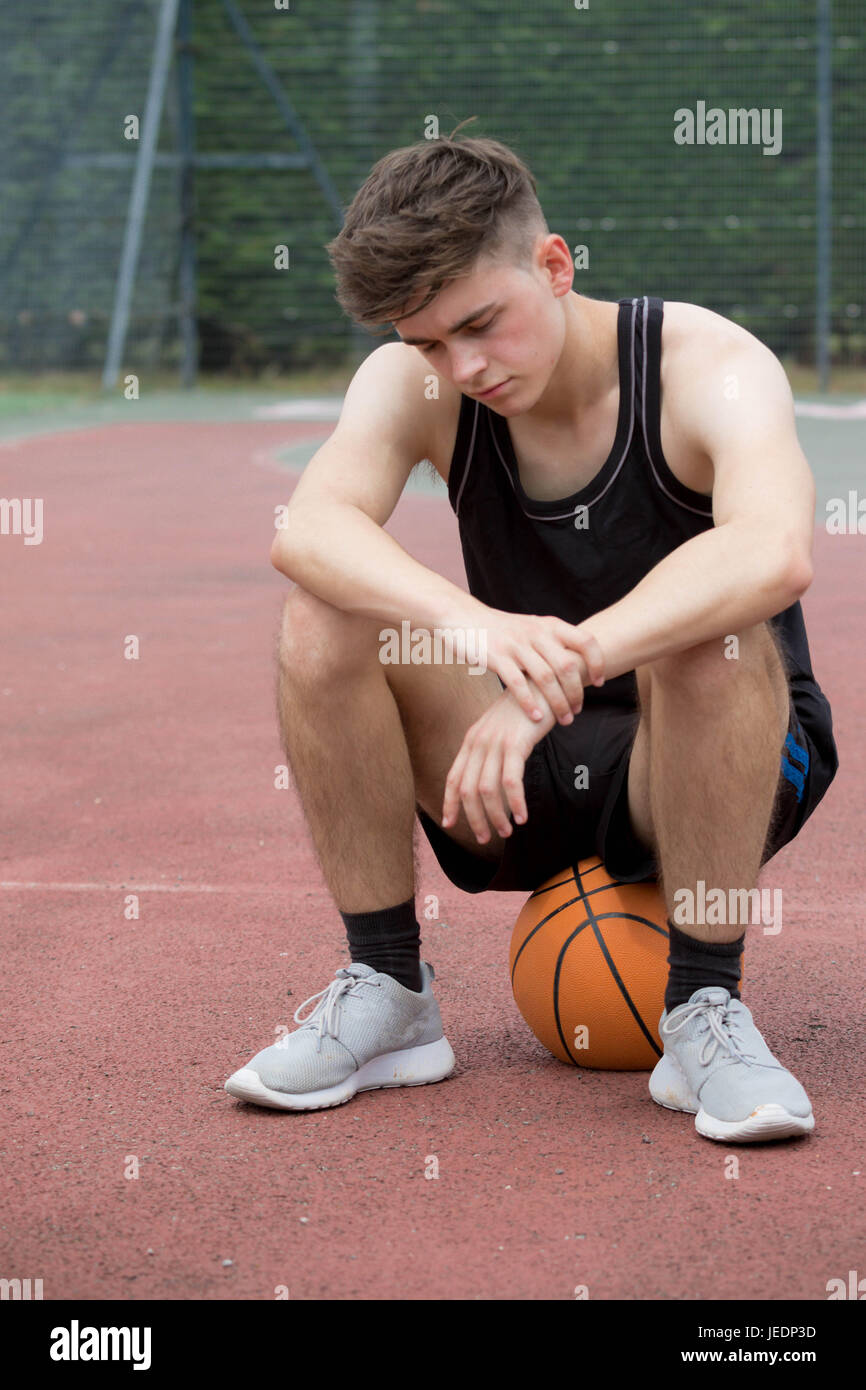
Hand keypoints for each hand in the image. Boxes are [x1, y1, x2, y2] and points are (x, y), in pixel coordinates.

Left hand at [441, 683, 557, 843]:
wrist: (546, 680)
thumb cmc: (528, 707)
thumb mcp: (503, 727)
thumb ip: (493, 749)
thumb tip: (492, 776)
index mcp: (472, 739)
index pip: (454, 778)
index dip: (450, 803)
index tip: (450, 825)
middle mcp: (479, 742)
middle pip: (468, 790)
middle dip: (474, 819)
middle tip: (486, 838)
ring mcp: (495, 742)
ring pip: (487, 791)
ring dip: (495, 816)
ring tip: (506, 832)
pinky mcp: (515, 743)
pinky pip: (510, 782)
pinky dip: (515, 803)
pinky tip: (522, 817)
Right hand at [480, 608, 604, 725]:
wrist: (463, 617)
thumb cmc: (502, 630)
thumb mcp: (532, 627)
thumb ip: (553, 643)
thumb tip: (578, 665)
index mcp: (549, 625)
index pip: (585, 641)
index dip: (597, 662)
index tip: (599, 682)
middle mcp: (536, 633)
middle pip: (567, 666)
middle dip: (576, 693)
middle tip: (576, 711)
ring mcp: (516, 645)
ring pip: (546, 678)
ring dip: (558, 703)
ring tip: (564, 719)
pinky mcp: (496, 657)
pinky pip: (518, 684)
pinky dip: (530, 703)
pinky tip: (537, 717)